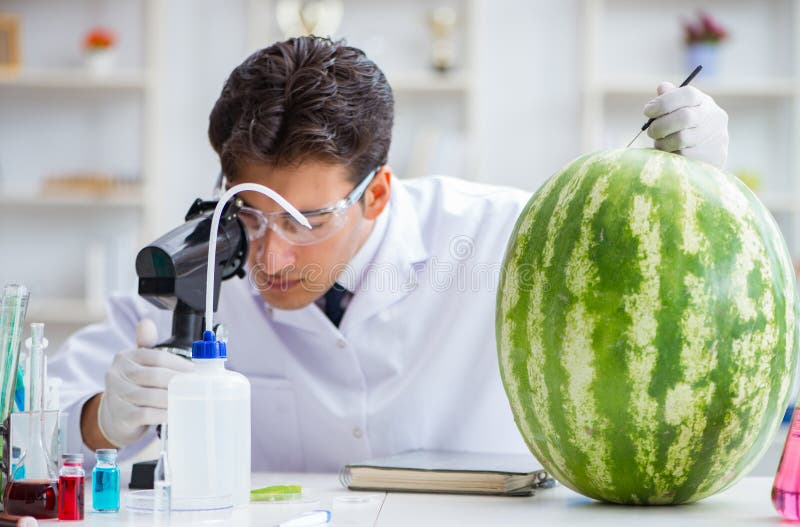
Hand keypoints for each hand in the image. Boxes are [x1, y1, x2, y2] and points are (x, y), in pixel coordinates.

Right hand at [97, 319, 192, 447]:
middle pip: (152, 376)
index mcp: (125, 357)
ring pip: (147, 396)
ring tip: (188, 399)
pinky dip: (161, 414)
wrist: (115, 415)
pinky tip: (174, 413)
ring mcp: (116, 395)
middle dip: (177, 381)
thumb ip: (146, 344)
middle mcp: (116, 374)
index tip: (196, 371)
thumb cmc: (134, 384)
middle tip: (196, 386)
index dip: (179, 364)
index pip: (156, 357)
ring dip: (171, 398)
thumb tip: (146, 323)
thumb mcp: (138, 363)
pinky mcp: (120, 416)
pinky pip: (144, 414)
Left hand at [643, 82, 728, 169]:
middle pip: (684, 117)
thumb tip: (662, 87)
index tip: (647, 111)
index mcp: (704, 101)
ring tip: (660, 143)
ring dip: (663, 142)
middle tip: (651, 131)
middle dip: (661, 125)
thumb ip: (670, 99)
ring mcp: (716, 137)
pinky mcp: (713, 156)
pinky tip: (670, 153)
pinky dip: (671, 154)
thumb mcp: (680, 110)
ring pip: (681, 139)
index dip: (664, 102)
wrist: (707, 154)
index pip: (687, 94)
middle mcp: (713, 117)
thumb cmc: (687, 128)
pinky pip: (683, 156)